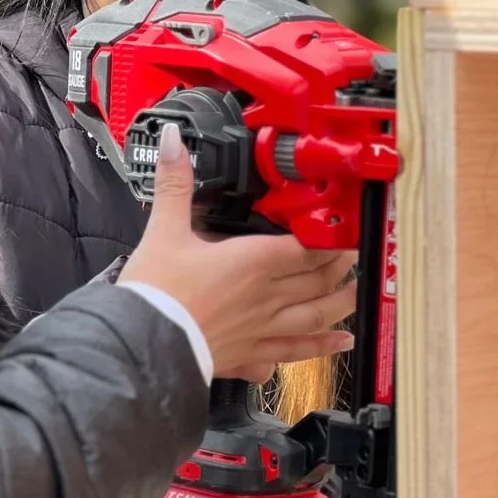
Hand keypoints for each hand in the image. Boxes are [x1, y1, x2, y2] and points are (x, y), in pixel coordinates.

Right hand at [120, 123, 356, 378]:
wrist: (142, 347)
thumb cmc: (155, 294)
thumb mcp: (163, 230)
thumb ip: (174, 183)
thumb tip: (173, 142)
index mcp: (252, 262)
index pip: (308, 247)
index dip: (332, 237)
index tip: (346, 228)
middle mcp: (266, 296)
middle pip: (319, 279)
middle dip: (341, 265)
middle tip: (354, 254)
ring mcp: (262, 329)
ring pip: (316, 315)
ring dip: (341, 303)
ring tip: (356, 293)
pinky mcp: (250, 356)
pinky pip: (296, 351)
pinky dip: (321, 347)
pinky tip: (338, 344)